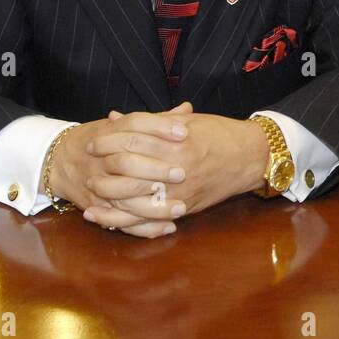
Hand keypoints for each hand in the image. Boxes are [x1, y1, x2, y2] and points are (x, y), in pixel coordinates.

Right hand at [43, 102, 194, 237]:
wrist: (59, 160)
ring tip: (182, 207)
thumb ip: (157, 120)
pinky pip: (121, 222)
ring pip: (124, 198)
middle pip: (127, 162)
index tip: (184, 132)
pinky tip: (169, 226)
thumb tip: (187, 109)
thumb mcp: (123, 126)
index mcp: (110, 133)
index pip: (134, 123)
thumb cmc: (101, 140)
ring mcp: (98, 185)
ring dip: (154, 206)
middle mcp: (102, 159)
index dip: (159, 127)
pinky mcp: (98, 207)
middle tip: (183, 173)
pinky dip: (145, 227)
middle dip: (156, 170)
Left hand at [82, 112, 269, 231]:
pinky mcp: (185, 208)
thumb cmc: (220, 134)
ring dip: (109, 201)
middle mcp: (176, 168)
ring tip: (90, 197)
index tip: (93, 142)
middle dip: (104, 171)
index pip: (132, 141)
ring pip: (135, 201)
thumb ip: (150, 122)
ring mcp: (180, 191)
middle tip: (87, 168)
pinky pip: (149, 219)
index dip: (108, 142)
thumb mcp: (186, 122)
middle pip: (128, 172)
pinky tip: (109, 220)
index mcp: (176, 142)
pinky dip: (127, 221)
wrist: (251, 156)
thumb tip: (115, 117)